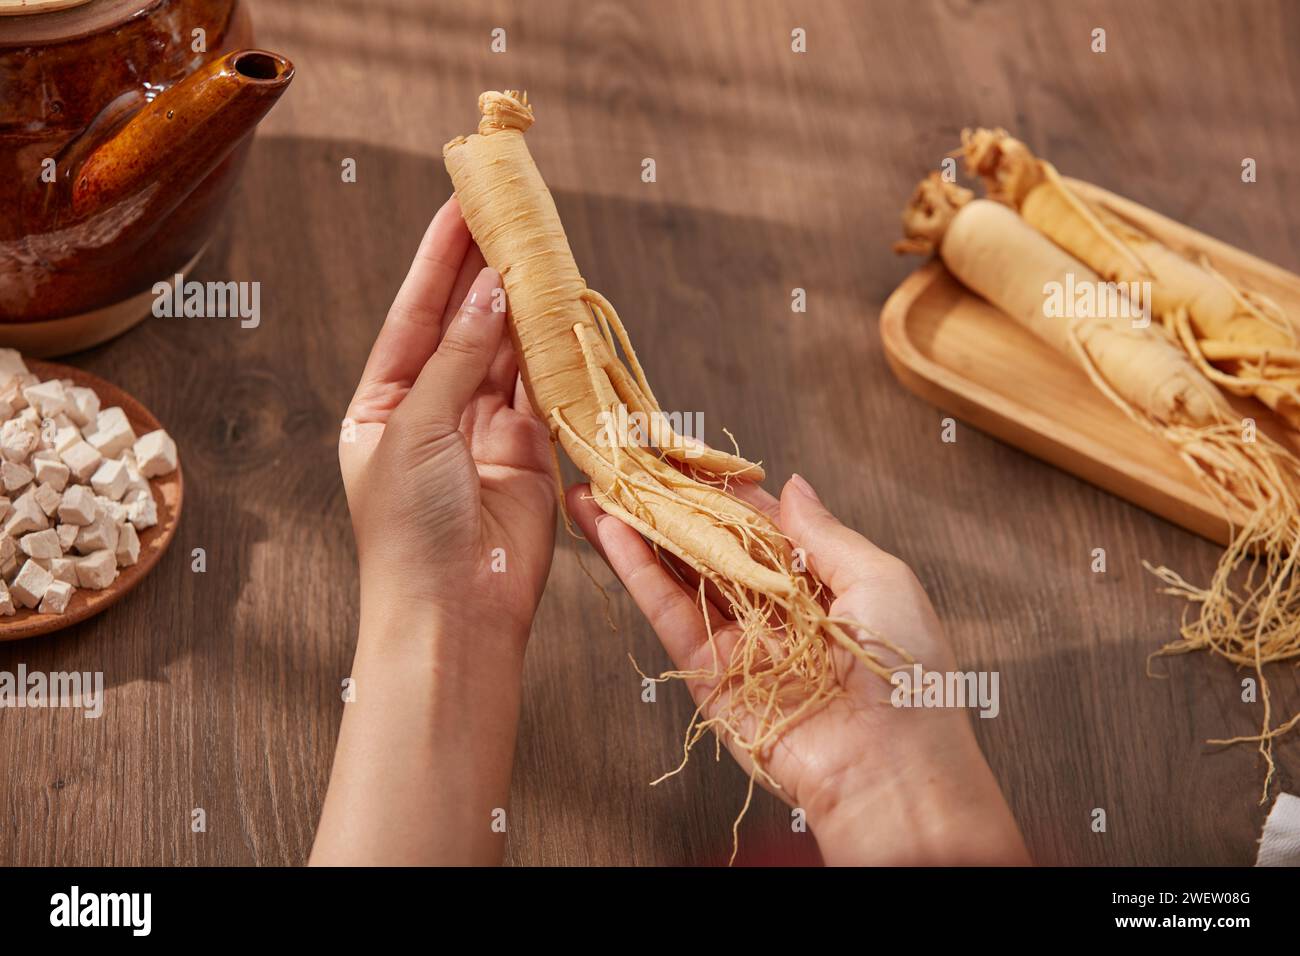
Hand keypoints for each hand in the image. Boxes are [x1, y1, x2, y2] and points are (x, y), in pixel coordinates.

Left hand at [313, 198, 554, 865]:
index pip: (414, 314)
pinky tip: (559, 306)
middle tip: (509, 209)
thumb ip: (457, 357)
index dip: (438, 258)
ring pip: (507, 351)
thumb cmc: (410, 528)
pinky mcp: (532, 451)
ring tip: (542, 245)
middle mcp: (435, 410)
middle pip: (463, 325)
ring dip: (523, 303)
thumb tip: (492, 290)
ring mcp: (485, 430)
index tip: (460, 201)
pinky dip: (552, 349)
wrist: (455, 613)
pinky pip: (543, 388)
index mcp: (385, 404)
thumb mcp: (417, 428)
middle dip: (484, 270)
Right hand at [566, 473, 1028, 864]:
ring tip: (596, 486)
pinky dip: (635, 569)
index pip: (758, 523)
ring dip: (636, 528)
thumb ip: (824, 533)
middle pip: (709, 544)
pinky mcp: (707, 673)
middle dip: (667, 503)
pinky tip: (609, 529)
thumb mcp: (881, 581)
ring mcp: (737, 641)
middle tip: (622, 461)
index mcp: (822, 583)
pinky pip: (668, 611)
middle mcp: (774, 608)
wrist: (890, 771)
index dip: (719, 487)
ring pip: (678, 571)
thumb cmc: (907, 676)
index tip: (680, 451)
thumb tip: (791, 485)